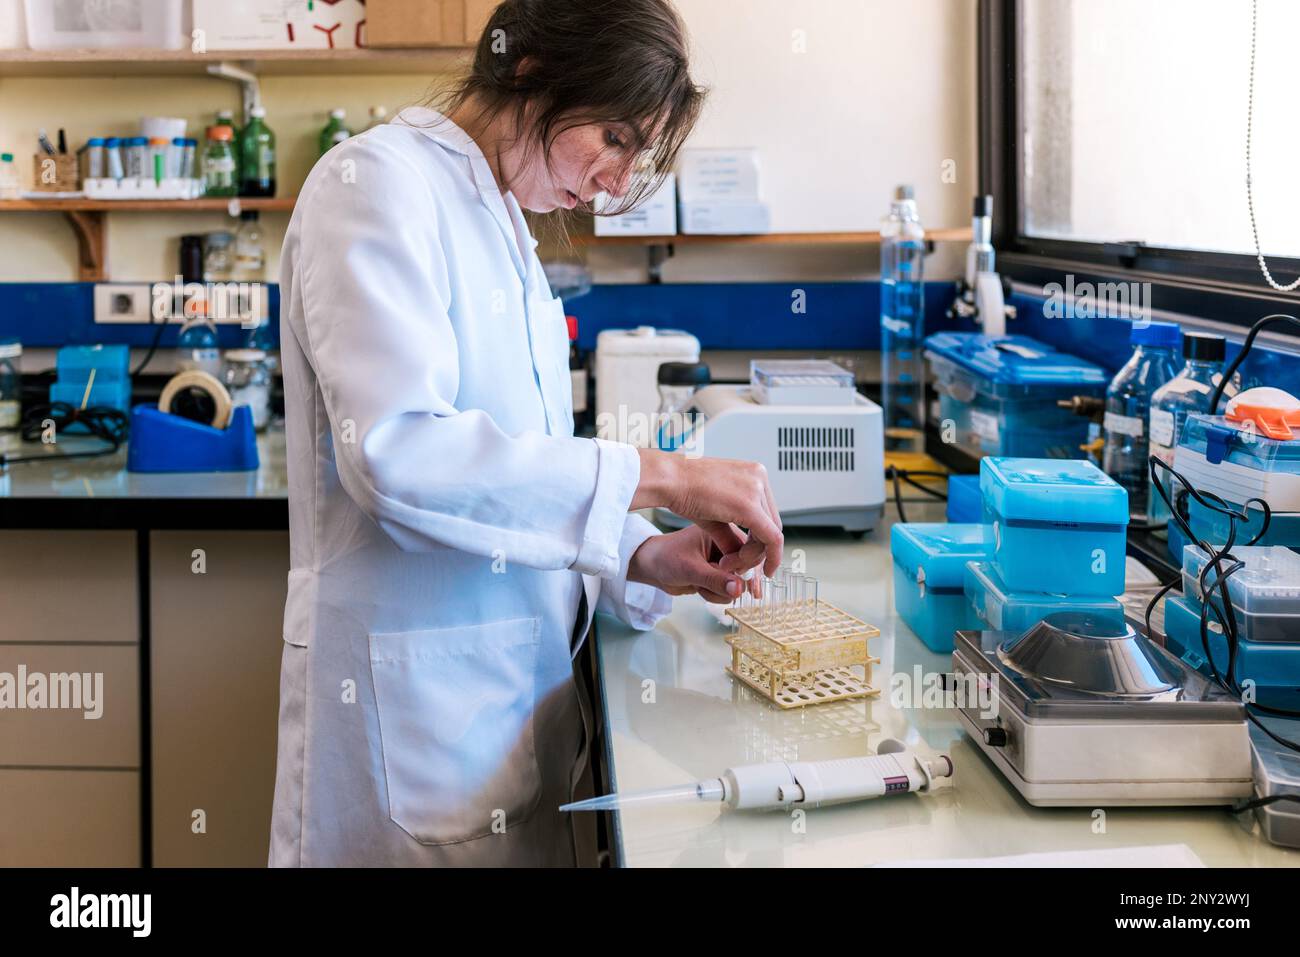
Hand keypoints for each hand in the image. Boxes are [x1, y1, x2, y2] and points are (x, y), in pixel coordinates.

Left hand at [627, 525, 759, 602]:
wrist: (652, 568)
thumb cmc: (666, 559)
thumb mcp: (690, 569)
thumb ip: (715, 580)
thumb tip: (740, 589)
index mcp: (723, 532)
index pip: (748, 551)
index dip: (739, 567)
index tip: (720, 571)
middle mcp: (727, 545)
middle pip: (747, 570)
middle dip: (728, 583)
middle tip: (707, 582)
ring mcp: (725, 561)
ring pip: (739, 585)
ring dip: (719, 591)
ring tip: (699, 585)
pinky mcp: (720, 574)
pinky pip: (729, 590)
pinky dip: (717, 594)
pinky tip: (701, 589)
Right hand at [632, 450, 782, 576]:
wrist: (667, 480)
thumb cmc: (682, 490)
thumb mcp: (714, 513)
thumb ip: (731, 532)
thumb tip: (740, 552)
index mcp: (753, 473)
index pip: (767, 512)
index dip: (760, 538)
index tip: (750, 555)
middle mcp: (759, 477)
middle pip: (772, 523)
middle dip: (758, 549)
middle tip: (737, 564)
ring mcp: (757, 488)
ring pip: (772, 533)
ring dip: (753, 554)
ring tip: (728, 563)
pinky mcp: (750, 505)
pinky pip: (770, 538)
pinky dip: (761, 556)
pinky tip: (742, 564)